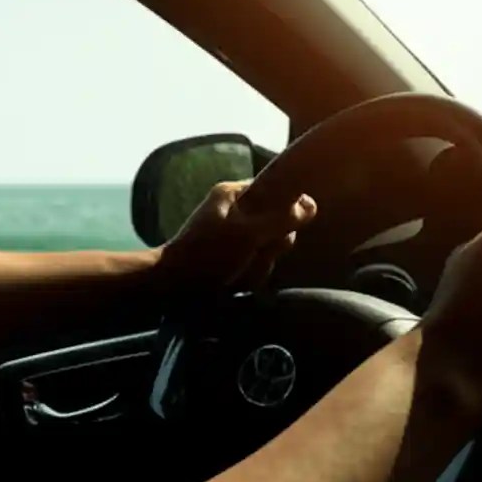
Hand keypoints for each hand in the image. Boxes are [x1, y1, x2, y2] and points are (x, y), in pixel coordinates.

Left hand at [155, 180, 317, 296]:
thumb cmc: (207, 255)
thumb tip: (311, 203)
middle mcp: (234, 211)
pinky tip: (235, 282)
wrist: (171, 287)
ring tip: (238, 272)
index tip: (275, 231)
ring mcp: (232, 236)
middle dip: (270, 247)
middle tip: (250, 255)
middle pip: (276, 225)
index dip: (283, 214)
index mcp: (233, 194)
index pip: (277, 194)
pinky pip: (255, 265)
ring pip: (267, 249)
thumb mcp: (248, 234)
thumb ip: (281, 218)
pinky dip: (249, 276)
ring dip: (259, 265)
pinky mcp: (229, 257)